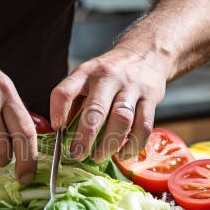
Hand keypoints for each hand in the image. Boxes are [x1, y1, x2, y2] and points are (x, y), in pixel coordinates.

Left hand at [50, 45, 166, 162]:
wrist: (146, 53)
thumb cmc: (109, 73)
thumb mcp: (86, 77)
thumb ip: (73, 101)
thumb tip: (58, 132)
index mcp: (86, 73)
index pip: (65, 91)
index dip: (58, 113)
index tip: (57, 130)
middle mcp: (108, 78)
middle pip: (96, 110)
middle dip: (85, 137)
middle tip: (77, 155)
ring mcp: (132, 88)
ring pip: (122, 119)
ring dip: (109, 143)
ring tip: (98, 156)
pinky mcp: (151, 99)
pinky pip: (144, 126)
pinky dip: (133, 145)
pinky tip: (122, 154)